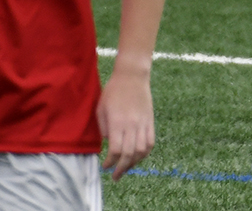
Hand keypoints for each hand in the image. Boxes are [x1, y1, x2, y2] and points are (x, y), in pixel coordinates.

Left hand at [98, 67, 155, 181]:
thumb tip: (107, 143)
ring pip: (141, 150)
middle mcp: (132, 125)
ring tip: (126, 168)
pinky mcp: (150, 121)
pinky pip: (150, 142)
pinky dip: (145, 153)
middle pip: (129, 154)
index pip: (115, 150)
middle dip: (121, 168)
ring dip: (134, 163)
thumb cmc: (113, 91)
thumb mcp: (101, 109)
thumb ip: (103, 128)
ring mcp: (143, 123)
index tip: (105, 166)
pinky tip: (138, 157)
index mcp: (118, 122)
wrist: (132, 76)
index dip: (110, 162)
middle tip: (115, 176)